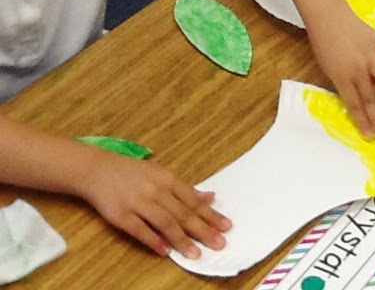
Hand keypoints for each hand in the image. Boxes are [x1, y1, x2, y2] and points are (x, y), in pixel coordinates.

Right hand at [79, 151, 229, 257]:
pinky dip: (154, 241)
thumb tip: (210, 197)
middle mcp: (156, 190)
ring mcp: (138, 202)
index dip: (211, 215)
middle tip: (218, 243)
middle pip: (183, 213)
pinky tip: (166, 251)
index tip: (226, 227)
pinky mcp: (120, 215)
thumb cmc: (134, 174)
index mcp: (168, 179)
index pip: (194, 201)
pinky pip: (140, 230)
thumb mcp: (162, 175)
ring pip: (164, 223)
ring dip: (181, 239)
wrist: (99, 170)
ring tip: (195, 253)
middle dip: (203, 230)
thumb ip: (185, 190)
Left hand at [310, 13, 374, 135]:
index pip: (355, 105)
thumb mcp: (327, 69)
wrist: (329, 17)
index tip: (370, 133)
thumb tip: (355, 95)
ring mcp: (372, 56)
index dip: (363, 122)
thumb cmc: (323, 42)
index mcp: (343, 77)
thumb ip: (342, 83)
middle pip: (371, 99)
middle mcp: (359, 69)